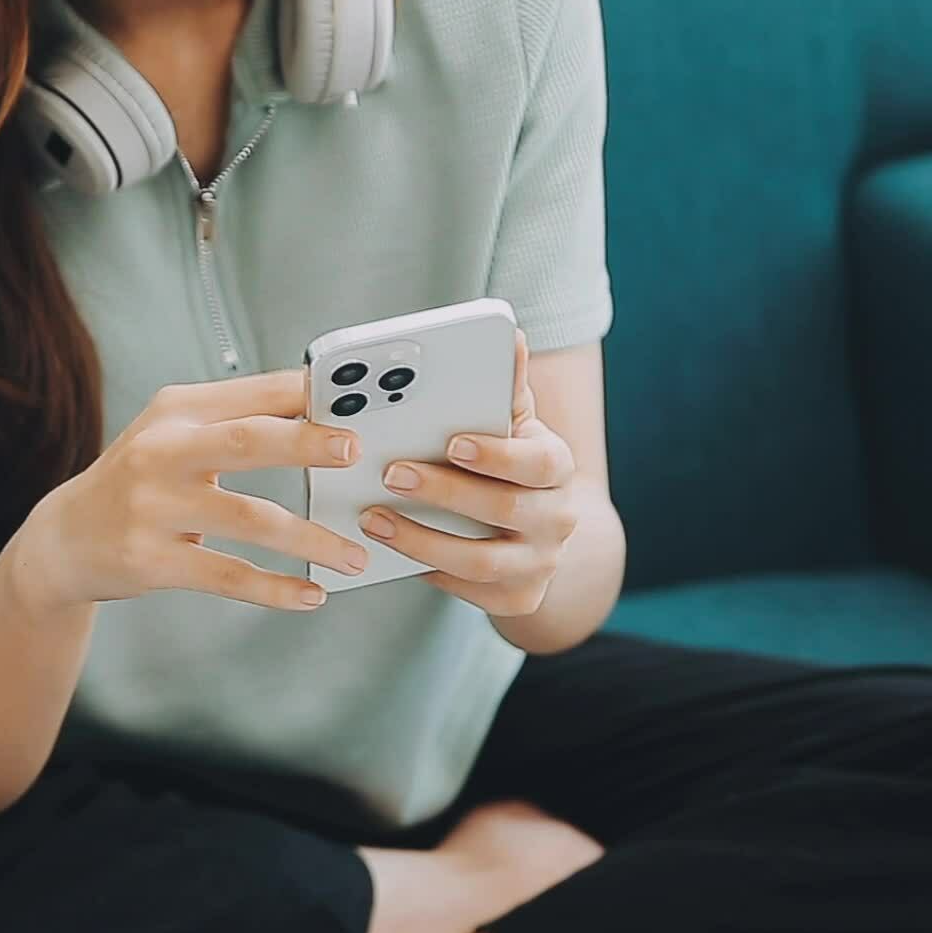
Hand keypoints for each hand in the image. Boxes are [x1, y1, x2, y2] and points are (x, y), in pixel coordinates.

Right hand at [17, 371, 368, 611]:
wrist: (65, 539)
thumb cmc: (140, 479)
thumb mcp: (174, 434)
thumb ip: (238, 419)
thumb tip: (321, 409)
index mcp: (177, 411)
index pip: (252, 394)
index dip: (306, 394)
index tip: (358, 400)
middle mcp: (162, 452)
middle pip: (247, 441)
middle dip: (306, 443)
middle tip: (357, 452)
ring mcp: (154, 508)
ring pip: (249, 519)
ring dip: (310, 540)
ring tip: (354, 555)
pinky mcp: (151, 560)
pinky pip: (227, 575)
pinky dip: (274, 588)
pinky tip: (311, 595)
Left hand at [359, 332, 579, 616]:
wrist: (541, 536)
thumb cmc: (514, 467)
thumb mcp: (514, 427)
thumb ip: (504, 389)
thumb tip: (512, 335)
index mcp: (557, 468)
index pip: (538, 461)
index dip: (497, 454)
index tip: (451, 442)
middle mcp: (558, 518)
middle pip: (504, 508)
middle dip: (443, 492)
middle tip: (390, 473)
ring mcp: (539, 563)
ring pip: (480, 560)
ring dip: (421, 538)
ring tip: (374, 519)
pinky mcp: (517, 597)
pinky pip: (465, 588)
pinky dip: (427, 568)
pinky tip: (389, 551)